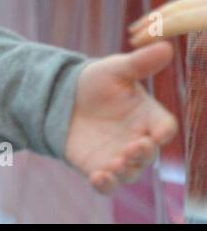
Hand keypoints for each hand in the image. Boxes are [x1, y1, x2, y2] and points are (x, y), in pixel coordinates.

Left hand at [64, 42, 177, 193]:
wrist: (63, 96)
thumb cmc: (97, 82)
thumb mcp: (116, 69)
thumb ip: (140, 63)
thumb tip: (166, 46)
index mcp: (149, 117)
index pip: (165, 128)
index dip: (162, 133)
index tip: (155, 134)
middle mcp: (138, 140)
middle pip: (149, 154)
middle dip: (143, 153)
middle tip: (133, 148)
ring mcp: (119, 156)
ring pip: (130, 172)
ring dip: (125, 171)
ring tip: (114, 164)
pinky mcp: (96, 167)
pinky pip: (106, 184)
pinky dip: (105, 184)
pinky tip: (98, 177)